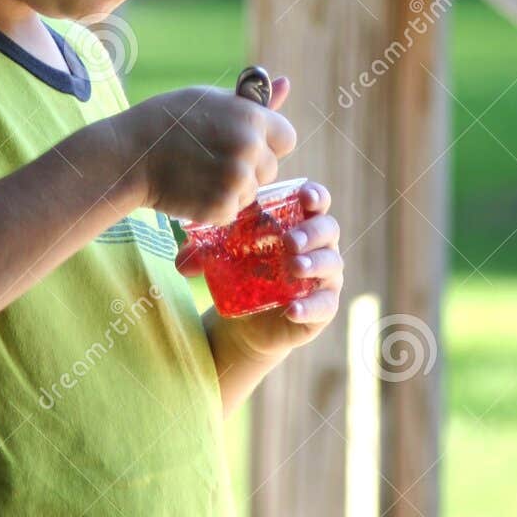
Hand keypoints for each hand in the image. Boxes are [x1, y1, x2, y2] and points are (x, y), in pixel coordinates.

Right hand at [119, 76, 296, 226]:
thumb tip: (285, 83)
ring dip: (234, 188)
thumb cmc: (170, 119)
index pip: (287, 138)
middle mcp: (249, 150)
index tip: (245, 142)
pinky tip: (195, 188)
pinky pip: (233, 211)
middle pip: (272, 167)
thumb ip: (254, 100)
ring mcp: (236, 182)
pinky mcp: (220, 208)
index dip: (268, 142)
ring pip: (253, 191)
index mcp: (252, 118)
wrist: (130, 153)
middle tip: (215, 157)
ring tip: (201, 171)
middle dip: (251, 167)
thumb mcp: (213, 98)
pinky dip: (217, 206)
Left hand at [176, 179, 342, 360]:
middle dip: (312, 231)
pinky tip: (292, 309)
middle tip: (289, 240)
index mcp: (298, 223)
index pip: (317, 201)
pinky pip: (326, 305)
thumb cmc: (241, 273)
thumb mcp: (222, 257)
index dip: (316, 195)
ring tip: (294, 267)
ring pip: (332, 263)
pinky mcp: (322, 308)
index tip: (304, 196)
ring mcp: (323, 277)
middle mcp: (318, 246)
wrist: (246, 321)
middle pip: (329, 229)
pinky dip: (310, 306)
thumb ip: (202, 253)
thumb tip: (183, 261)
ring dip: (315, 263)